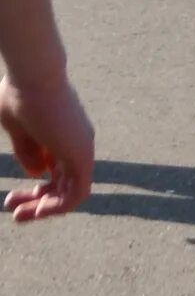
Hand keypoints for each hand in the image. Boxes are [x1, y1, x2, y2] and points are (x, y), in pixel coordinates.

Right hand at [2, 72, 92, 221]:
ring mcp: (82, 148)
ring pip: (72, 191)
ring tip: (18, 218)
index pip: (58, 171)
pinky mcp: (82, 154)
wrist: (32, 77)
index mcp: (64, 134)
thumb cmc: (20, 95)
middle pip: (64, 184)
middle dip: (39, 202)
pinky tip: (37, 211)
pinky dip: (60, 206)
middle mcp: (78, 142)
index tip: (11, 200)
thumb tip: (37, 174)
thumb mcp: (18, 129)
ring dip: (47, 209)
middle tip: (13, 215)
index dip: (37, 190)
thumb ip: (29, 151)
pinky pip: (79, 192)